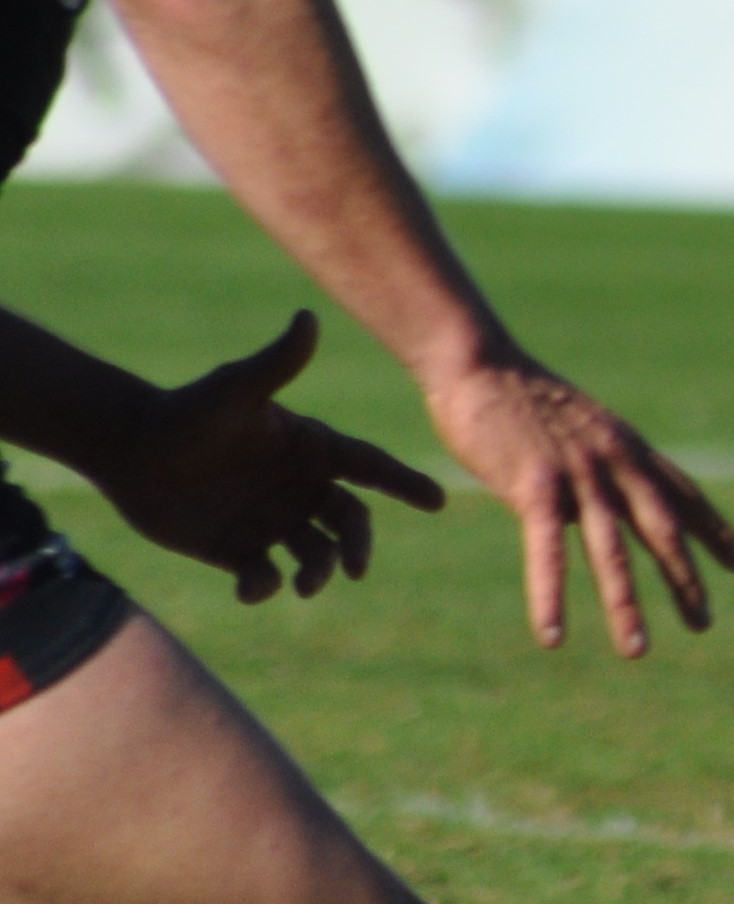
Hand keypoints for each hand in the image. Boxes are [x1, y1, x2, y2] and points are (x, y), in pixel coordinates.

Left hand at [83, 313, 444, 604]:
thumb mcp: (234, 388)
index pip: (370, 465)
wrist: (127, 448)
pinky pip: (264, 576)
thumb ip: (276, 362)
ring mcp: (271, 520)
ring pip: (316, 554)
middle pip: (349, 520)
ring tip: (303, 584)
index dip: (404, 483)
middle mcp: (298, 486)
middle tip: (355, 567)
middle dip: (358, 544)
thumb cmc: (184, 411)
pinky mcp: (237, 550)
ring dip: (318, 572)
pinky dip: (264, 586)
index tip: (436, 500)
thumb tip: (308, 317)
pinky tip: (252, 586)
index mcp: (309, 448)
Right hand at [422, 357, 733, 657]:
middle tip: (704, 624)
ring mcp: (579, 474)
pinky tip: (553, 636)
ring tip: (638, 651)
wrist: (480, 362)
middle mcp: (616, 463)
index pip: (684, 493)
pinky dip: (551, 595)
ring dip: (625, 604)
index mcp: (628, 448)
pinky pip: (547, 550)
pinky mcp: (534, 485)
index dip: (713, 529)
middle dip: (684, 579)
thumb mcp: (577, 431)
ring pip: (611, 550)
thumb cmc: (522, 397)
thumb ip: (594, 469)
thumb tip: (589, 512)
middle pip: (661, 530)